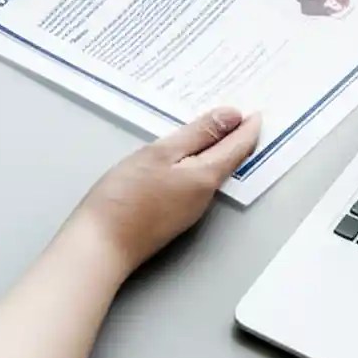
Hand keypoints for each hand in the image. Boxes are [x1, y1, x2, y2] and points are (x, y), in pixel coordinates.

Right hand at [75, 107, 261, 273]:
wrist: (101, 246)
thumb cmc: (125, 197)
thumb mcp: (161, 153)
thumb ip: (199, 134)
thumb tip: (233, 116)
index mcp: (206, 177)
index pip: (238, 147)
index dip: (249, 127)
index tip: (257, 111)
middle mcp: (205, 196)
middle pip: (228, 161)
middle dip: (235, 137)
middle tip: (239, 113)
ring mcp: (189, 210)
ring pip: (210, 172)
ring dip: (216, 150)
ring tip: (213, 128)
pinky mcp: (173, 218)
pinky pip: (194, 183)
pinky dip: (198, 164)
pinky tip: (185, 157)